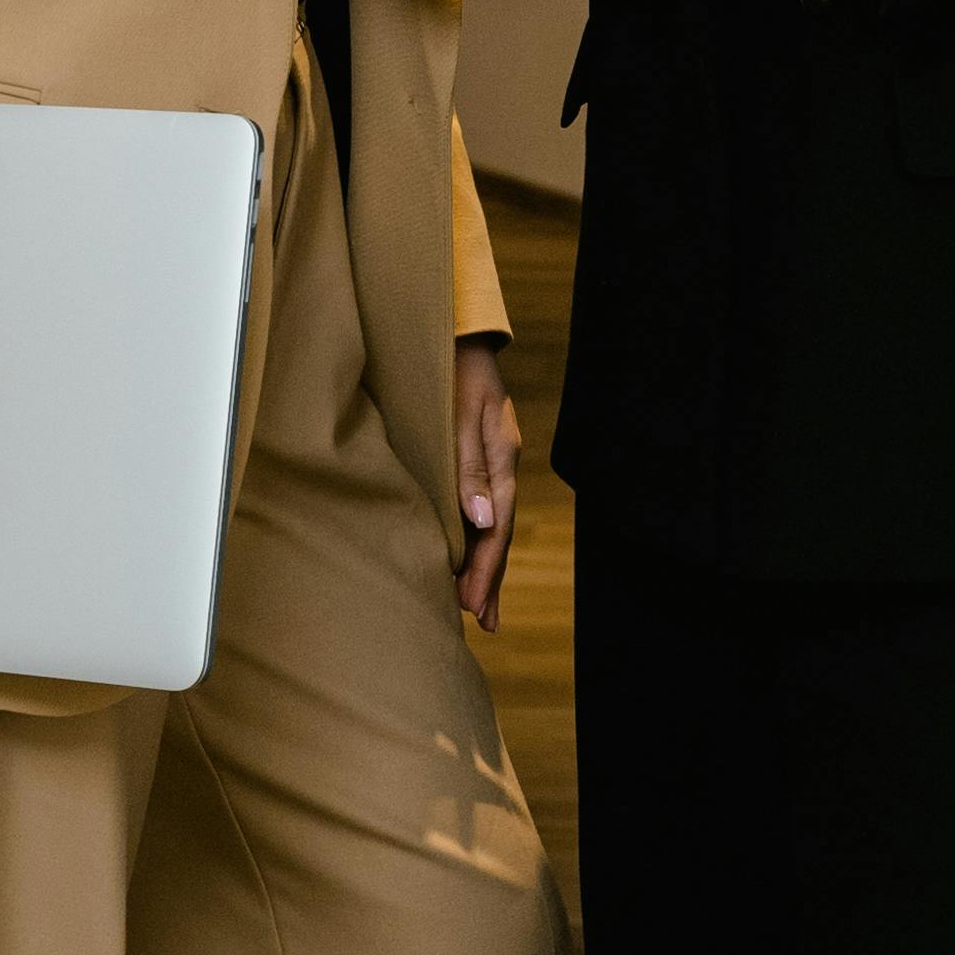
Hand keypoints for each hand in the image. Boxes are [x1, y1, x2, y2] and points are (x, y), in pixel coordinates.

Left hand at [452, 338, 521, 628]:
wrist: (454, 333)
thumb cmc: (452, 371)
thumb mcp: (461, 416)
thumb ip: (469, 468)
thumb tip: (482, 521)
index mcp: (502, 458)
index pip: (497, 528)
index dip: (485, 570)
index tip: (473, 607)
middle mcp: (500, 465)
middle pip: (498, 533)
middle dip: (488, 578)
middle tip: (480, 622)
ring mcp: (490, 461)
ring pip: (490, 524)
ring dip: (483, 564)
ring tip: (476, 605)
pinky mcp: (475, 455)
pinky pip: (478, 507)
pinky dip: (473, 537)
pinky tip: (466, 551)